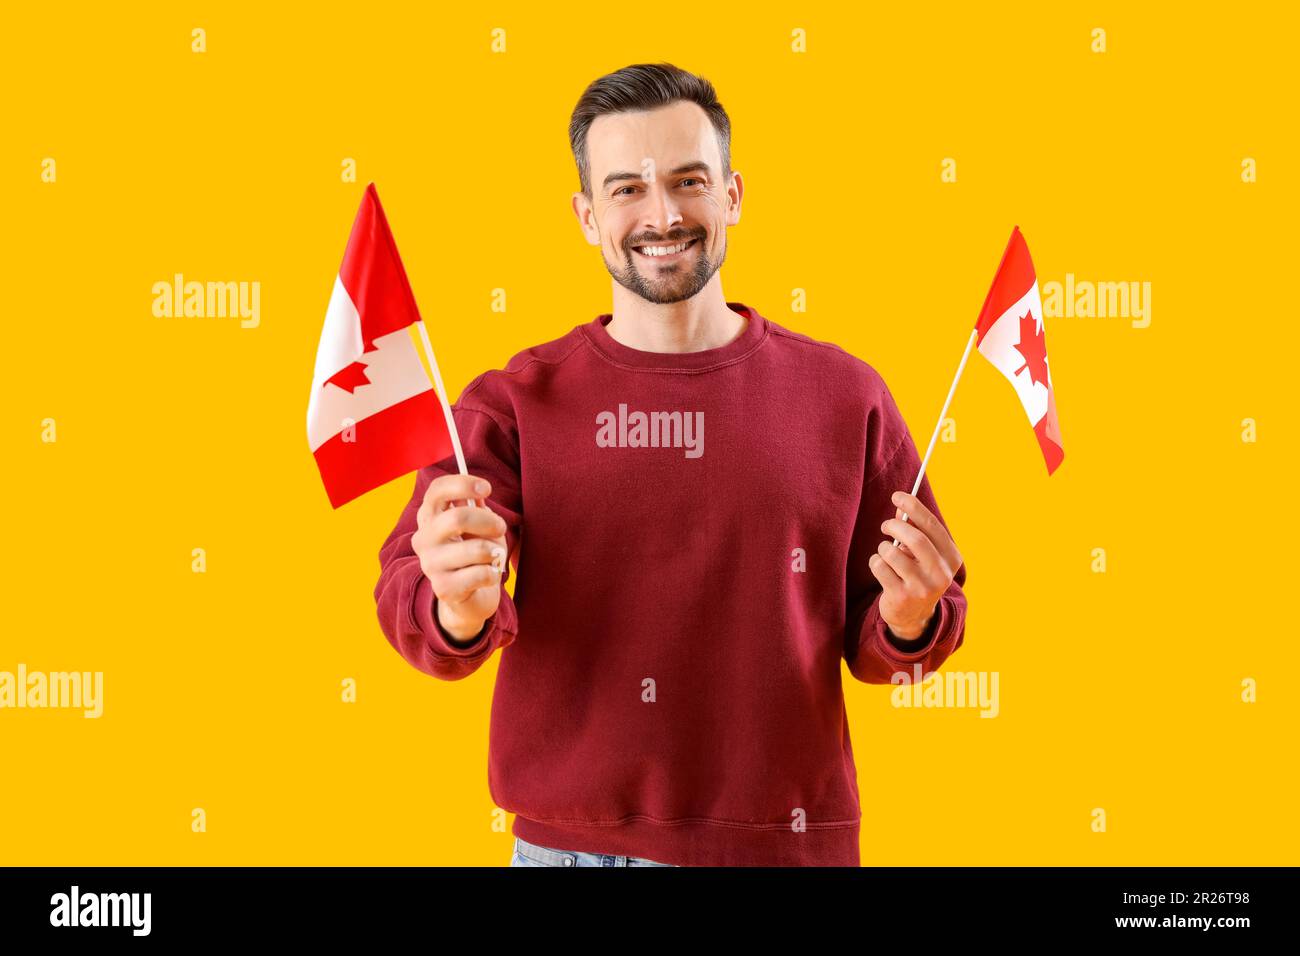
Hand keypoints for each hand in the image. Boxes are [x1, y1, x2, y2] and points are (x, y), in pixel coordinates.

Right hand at [411, 473, 508, 640]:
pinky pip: (481, 574)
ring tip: (494, 557)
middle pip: (457, 518)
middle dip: (489, 521)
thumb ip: (477, 507)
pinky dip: (494, 573)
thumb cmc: (476, 554)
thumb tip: (478, 494)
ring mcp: (430, 564)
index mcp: (429, 517)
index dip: (463, 484)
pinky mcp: (443, 588)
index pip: (437, 490)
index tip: (486, 488)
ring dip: (495, 551)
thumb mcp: (479, 526)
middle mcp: (423, 538)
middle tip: (501, 527)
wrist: (470, 597)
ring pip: (476, 549)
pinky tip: (489, 576)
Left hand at [869, 490, 961, 640]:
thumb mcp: (921, 552)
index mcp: (951, 558)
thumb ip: (914, 529)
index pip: (932, 526)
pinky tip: (882, 569)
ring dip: (883, 547)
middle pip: (915, 538)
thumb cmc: (917, 573)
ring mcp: (922, 588)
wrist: (913, 616)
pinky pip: (879, 567)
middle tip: (886, 525)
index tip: (897, 496)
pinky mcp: (902, 597)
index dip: (914, 507)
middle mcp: (941, 574)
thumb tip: (901, 507)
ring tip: (886, 553)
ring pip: (892, 552)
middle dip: (895, 526)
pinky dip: (875, 562)